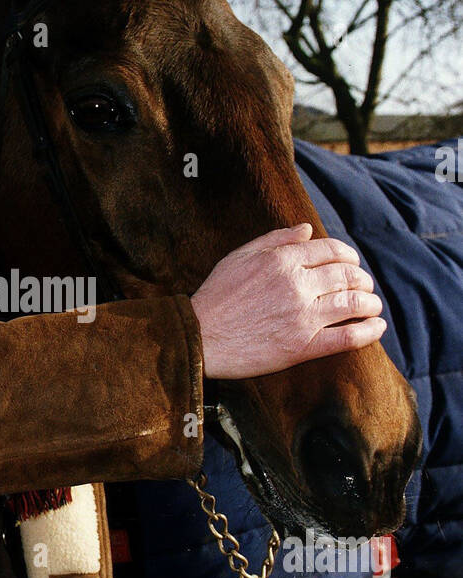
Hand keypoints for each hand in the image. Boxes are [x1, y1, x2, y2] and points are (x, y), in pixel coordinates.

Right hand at [189, 223, 385, 379]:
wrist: (200, 337)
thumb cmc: (216, 296)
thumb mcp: (240, 256)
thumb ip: (276, 239)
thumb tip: (307, 230)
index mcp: (283, 260)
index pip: (331, 250)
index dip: (348, 255)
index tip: (352, 264)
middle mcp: (297, 285)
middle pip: (348, 276)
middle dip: (362, 279)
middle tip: (364, 286)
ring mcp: (303, 317)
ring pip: (353, 304)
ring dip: (370, 303)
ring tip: (373, 306)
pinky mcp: (303, 347)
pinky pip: (346, 338)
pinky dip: (368, 332)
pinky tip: (377, 327)